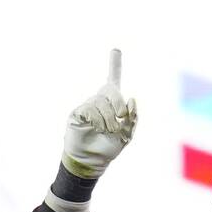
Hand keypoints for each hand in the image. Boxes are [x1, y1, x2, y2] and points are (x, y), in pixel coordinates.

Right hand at [62, 49, 136, 179]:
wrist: (92, 161)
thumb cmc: (108, 148)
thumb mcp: (126, 136)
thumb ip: (132, 119)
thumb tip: (132, 99)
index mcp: (112, 104)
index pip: (113, 81)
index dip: (114, 65)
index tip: (116, 49)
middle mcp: (100, 102)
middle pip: (111, 90)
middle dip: (119, 103)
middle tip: (121, 117)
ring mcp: (88, 106)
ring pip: (101, 102)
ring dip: (108, 119)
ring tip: (107, 131)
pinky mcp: (78, 112)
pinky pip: (90, 109)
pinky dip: (98, 120)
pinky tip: (98, 128)